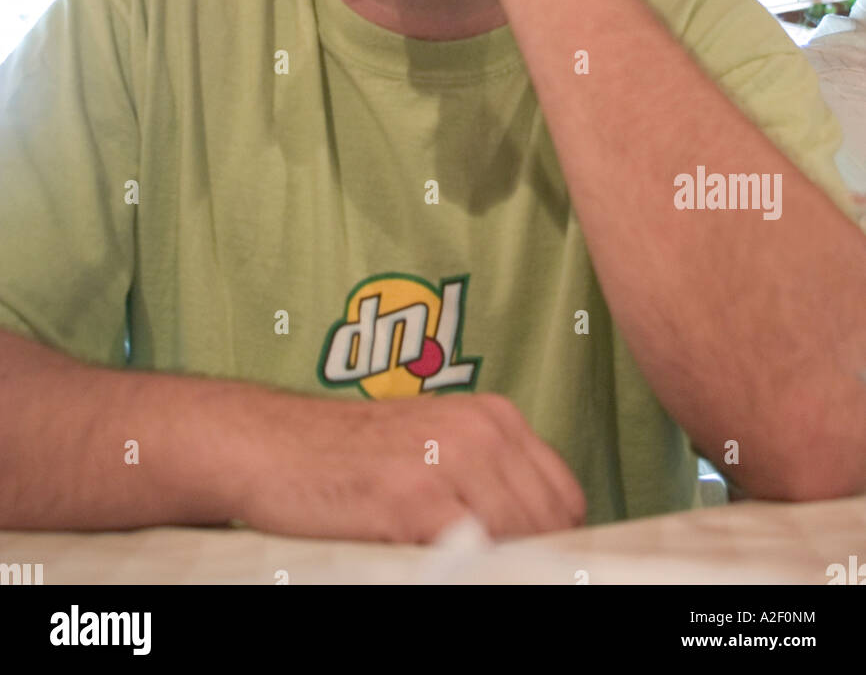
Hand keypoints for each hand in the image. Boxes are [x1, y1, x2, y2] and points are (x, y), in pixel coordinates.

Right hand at [232, 390, 585, 542]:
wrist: (271, 444)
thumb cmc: (353, 455)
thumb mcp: (437, 444)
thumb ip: (490, 474)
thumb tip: (539, 532)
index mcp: (494, 415)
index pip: (564, 497)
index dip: (551, 538)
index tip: (529, 560)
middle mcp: (480, 431)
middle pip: (548, 523)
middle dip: (527, 555)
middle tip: (487, 564)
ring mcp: (448, 461)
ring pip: (516, 541)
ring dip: (496, 562)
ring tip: (454, 562)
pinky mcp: (412, 500)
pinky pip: (470, 553)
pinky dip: (462, 567)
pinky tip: (433, 564)